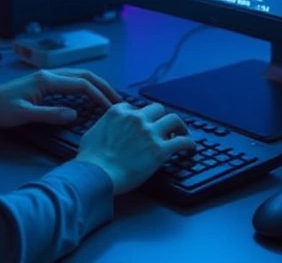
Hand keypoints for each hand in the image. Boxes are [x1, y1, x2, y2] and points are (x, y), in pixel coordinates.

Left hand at [0, 68, 121, 128]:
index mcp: (46, 80)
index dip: (99, 96)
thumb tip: (75, 115)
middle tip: (118, 101)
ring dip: (96, 85)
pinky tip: (89, 97)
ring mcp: (46, 78)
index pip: (81, 85)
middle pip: (84, 76)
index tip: (111, 108)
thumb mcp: (24, 115)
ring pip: (78, 77)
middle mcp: (48, 75)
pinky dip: (85, 87)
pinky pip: (71, 82)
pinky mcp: (43, 83)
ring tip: (109, 98)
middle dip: (104, 87)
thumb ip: (50, 115)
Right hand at [75, 102, 194, 194]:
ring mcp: (149, 133)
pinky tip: (191, 147)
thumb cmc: (90, 159)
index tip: (144, 124)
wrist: (96, 174)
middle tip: (165, 126)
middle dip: (161, 117)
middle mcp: (136, 118)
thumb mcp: (92, 133)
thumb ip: (104, 125)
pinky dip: (189, 143)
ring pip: (173, 119)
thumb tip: (107, 128)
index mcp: (119, 112)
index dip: (142, 117)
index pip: (136, 108)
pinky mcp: (160, 150)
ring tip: (182, 133)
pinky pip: (182, 141)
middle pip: (157, 109)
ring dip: (179, 126)